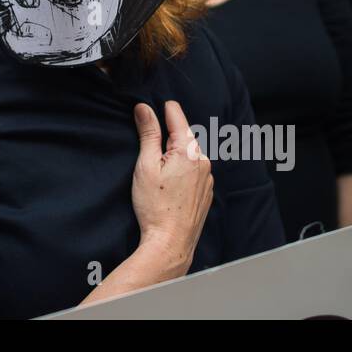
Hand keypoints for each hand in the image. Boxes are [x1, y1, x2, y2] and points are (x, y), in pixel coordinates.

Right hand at [79, 100, 213, 307]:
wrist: (170, 243)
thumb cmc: (155, 206)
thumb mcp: (145, 165)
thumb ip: (148, 133)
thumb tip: (144, 108)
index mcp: (189, 151)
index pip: (177, 115)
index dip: (161, 110)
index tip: (147, 111)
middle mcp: (203, 161)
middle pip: (183, 136)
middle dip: (166, 138)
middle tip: (148, 155)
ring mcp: (207, 178)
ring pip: (189, 155)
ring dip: (174, 156)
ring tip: (157, 175)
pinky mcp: (206, 192)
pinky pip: (194, 171)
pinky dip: (181, 171)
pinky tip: (168, 188)